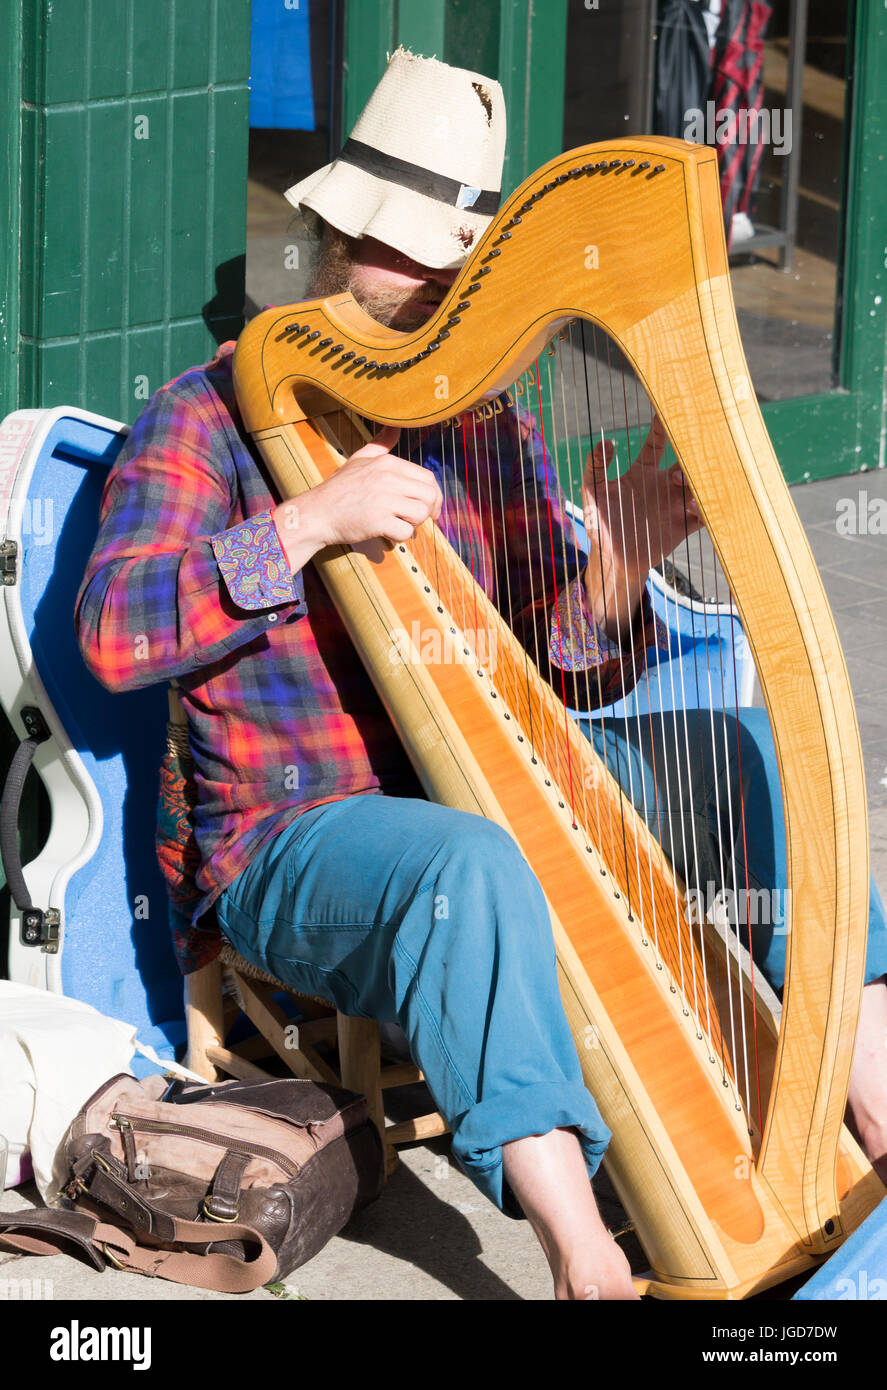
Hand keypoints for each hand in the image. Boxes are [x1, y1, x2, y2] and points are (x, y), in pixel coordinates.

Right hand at [272, 425, 442, 569]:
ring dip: (414, 523)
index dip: (433, 495)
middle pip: (429, 495)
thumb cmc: (338, 489)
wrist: (316, 513)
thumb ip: (380, 444)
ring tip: (400, 523)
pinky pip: (405, 531)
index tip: (429, 507)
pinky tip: (389, 534)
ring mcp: (383, 499)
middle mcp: (387, 478)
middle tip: (416, 518)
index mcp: (387, 463)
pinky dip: (401, 537)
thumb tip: (395, 427)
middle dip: (428, 510)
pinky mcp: (378, 521)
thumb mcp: (359, 459)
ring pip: (421, 513)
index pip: (427, 477)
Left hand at [581, 416, 701, 645]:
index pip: (656, 444)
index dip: (662, 427)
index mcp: (642, 473)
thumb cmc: (599, 525)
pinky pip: (703, 514)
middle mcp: (662, 485)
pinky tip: (700, 506)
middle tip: (693, 444)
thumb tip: (607, 442)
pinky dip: (708, 508)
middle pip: (685, 460)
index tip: (669, 409)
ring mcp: (674, 504)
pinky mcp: (683, 526)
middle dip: (692, 451)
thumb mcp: (592, 494)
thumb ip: (595, 467)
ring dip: (700, 479)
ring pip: (698, 484)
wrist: (612, 561)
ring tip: (687, 481)